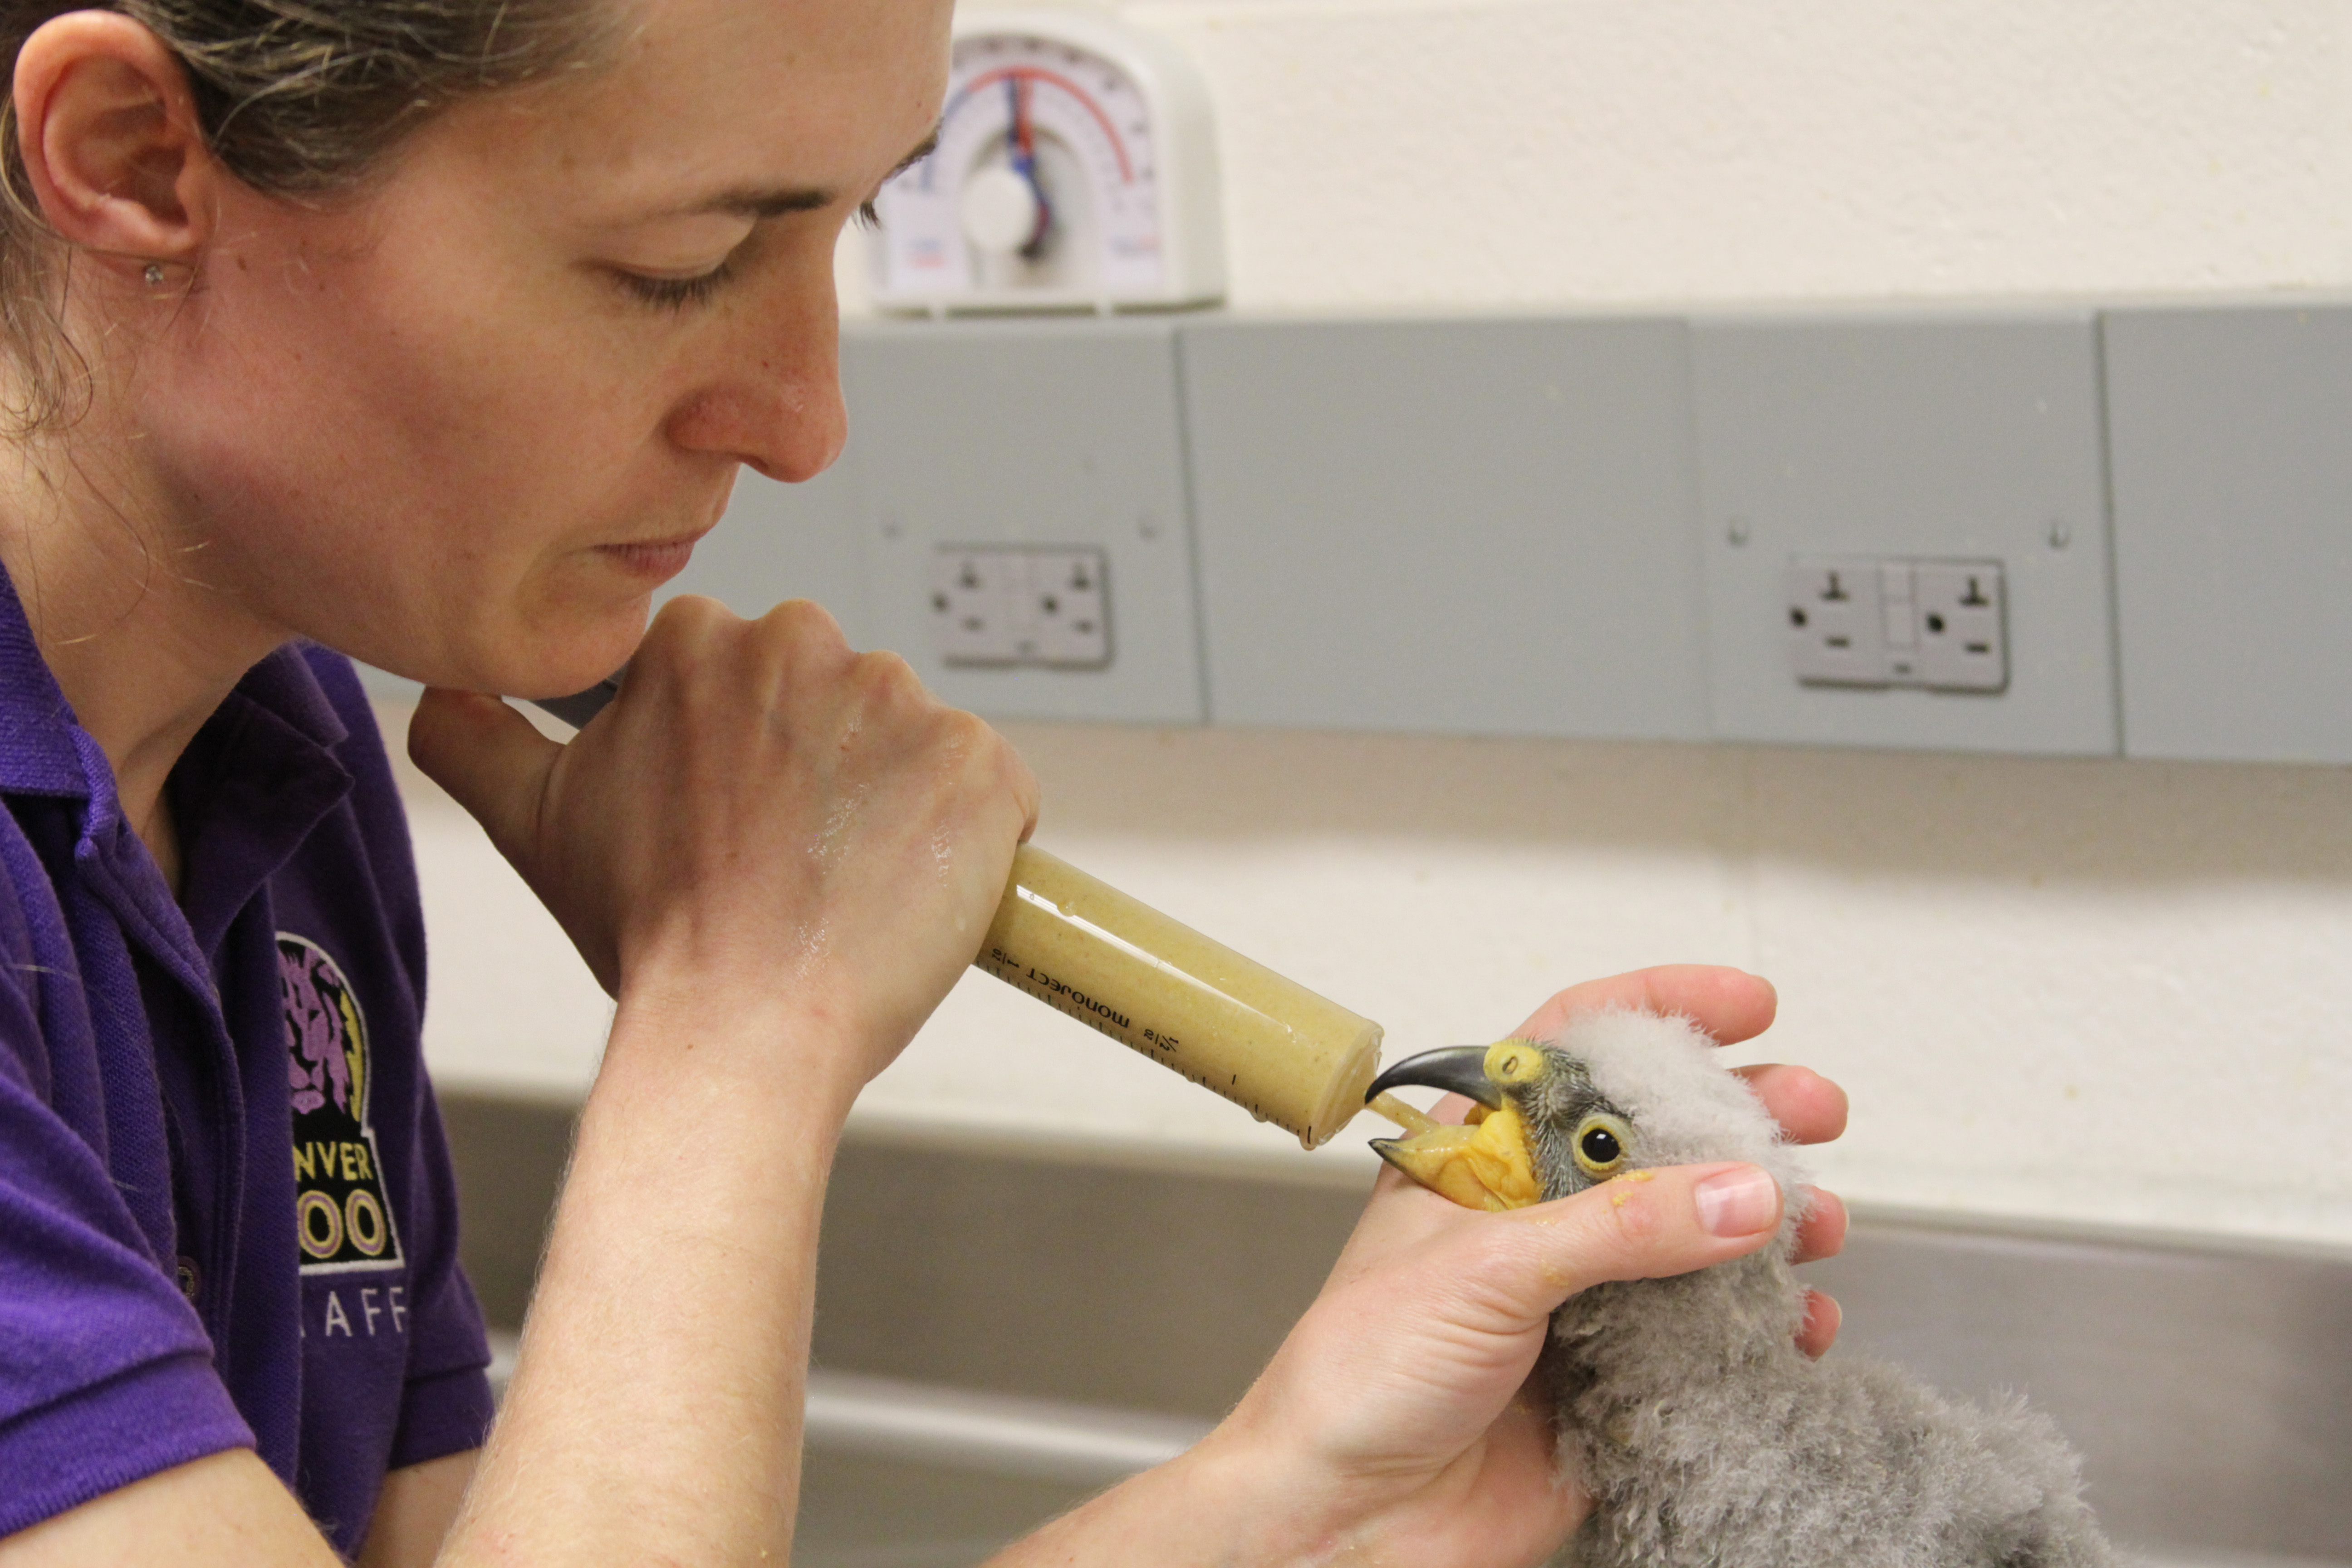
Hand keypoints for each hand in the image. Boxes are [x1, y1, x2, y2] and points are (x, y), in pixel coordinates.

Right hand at [408, 597, 1038, 1099]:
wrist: (742, 1027)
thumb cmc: (650, 933)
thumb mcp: (532, 820)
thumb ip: (474, 734)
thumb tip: (441, 690)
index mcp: (703, 642)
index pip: (747, 669)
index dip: (745, 750)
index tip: (736, 815)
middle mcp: (807, 646)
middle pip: (834, 694)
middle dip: (823, 764)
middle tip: (788, 857)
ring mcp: (906, 705)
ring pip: (910, 742)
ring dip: (892, 803)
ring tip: (844, 884)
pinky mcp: (983, 767)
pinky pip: (991, 789)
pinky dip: (968, 839)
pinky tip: (912, 891)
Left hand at [1196, 966, 1847, 1567]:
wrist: (1344, 1522)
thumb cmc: (1356, 1378)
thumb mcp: (1485, 1270)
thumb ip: (1623, 1227)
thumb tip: (1743, 1188)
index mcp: (1478, 1159)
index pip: (1572, 1049)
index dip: (1660, 1012)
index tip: (1748, 1004)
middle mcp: (1534, 1220)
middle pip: (1656, 1138)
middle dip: (1743, 1116)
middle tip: (1815, 1110)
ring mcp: (1579, 1301)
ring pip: (1697, 1236)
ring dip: (1768, 1222)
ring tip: (1819, 1222)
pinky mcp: (1614, 1383)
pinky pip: (1709, 1339)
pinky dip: (1765, 1326)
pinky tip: (1800, 1321)